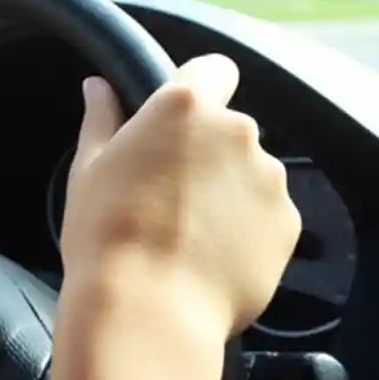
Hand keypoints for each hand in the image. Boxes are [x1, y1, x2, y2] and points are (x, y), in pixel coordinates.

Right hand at [59, 54, 300, 337]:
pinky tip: (210, 256)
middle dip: (208, 151)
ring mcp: (269, 179)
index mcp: (184, 107)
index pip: (214, 68)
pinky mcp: (288, 224)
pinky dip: (247, 229)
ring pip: (250, 173)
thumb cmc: (106, 235)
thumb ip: (102, 119)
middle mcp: (237, 132)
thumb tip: (98, 86)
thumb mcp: (89, 169)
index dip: (200, 88)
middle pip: (229, 128)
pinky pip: (267, 215)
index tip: (179, 120)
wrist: (147, 311)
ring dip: (229, 191)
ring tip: (188, 233)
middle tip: (168, 191)